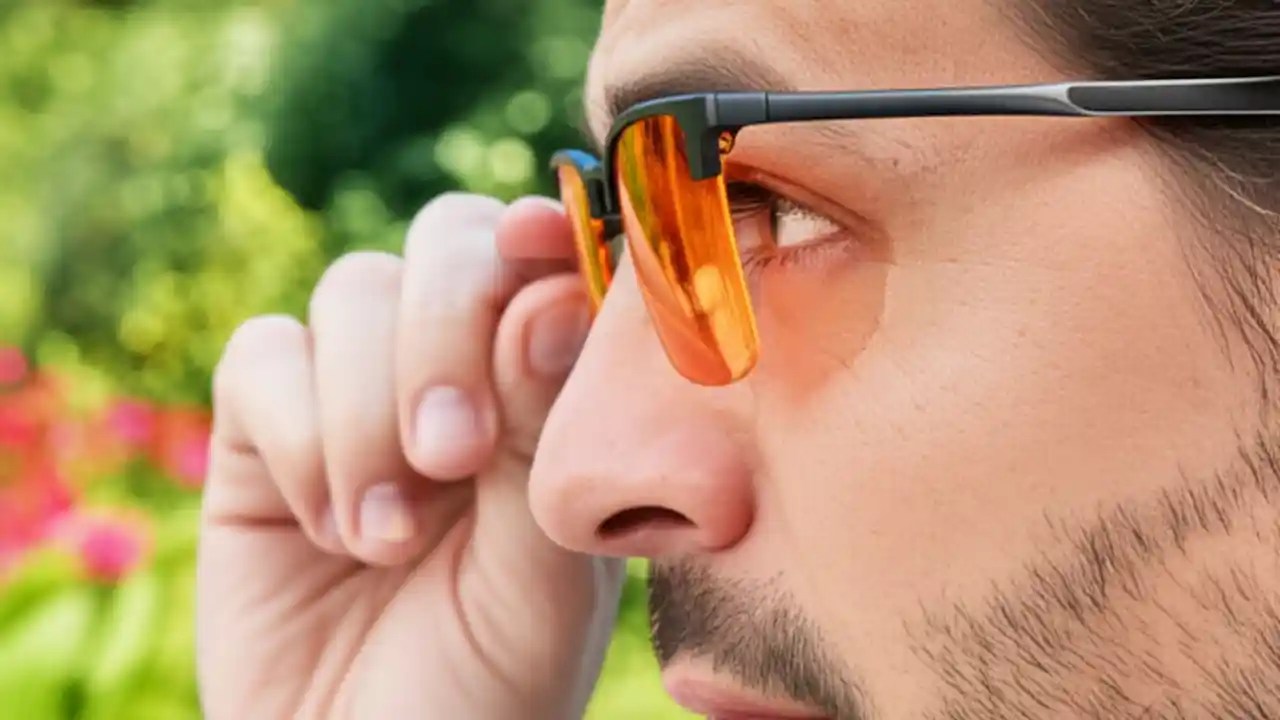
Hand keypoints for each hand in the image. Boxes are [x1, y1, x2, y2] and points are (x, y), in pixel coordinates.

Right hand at [196, 194, 623, 719]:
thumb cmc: (482, 690)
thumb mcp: (538, 581)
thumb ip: (545, 440)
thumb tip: (545, 296)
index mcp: (552, 397)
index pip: (551, 265)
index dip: (546, 235)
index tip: (541, 239)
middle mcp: (461, 372)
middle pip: (447, 244)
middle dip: (444, 331)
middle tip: (454, 456)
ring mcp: (359, 391)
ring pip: (353, 289)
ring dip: (367, 412)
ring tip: (386, 541)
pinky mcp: (265, 428)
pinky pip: (261, 355)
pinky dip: (297, 435)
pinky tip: (328, 531)